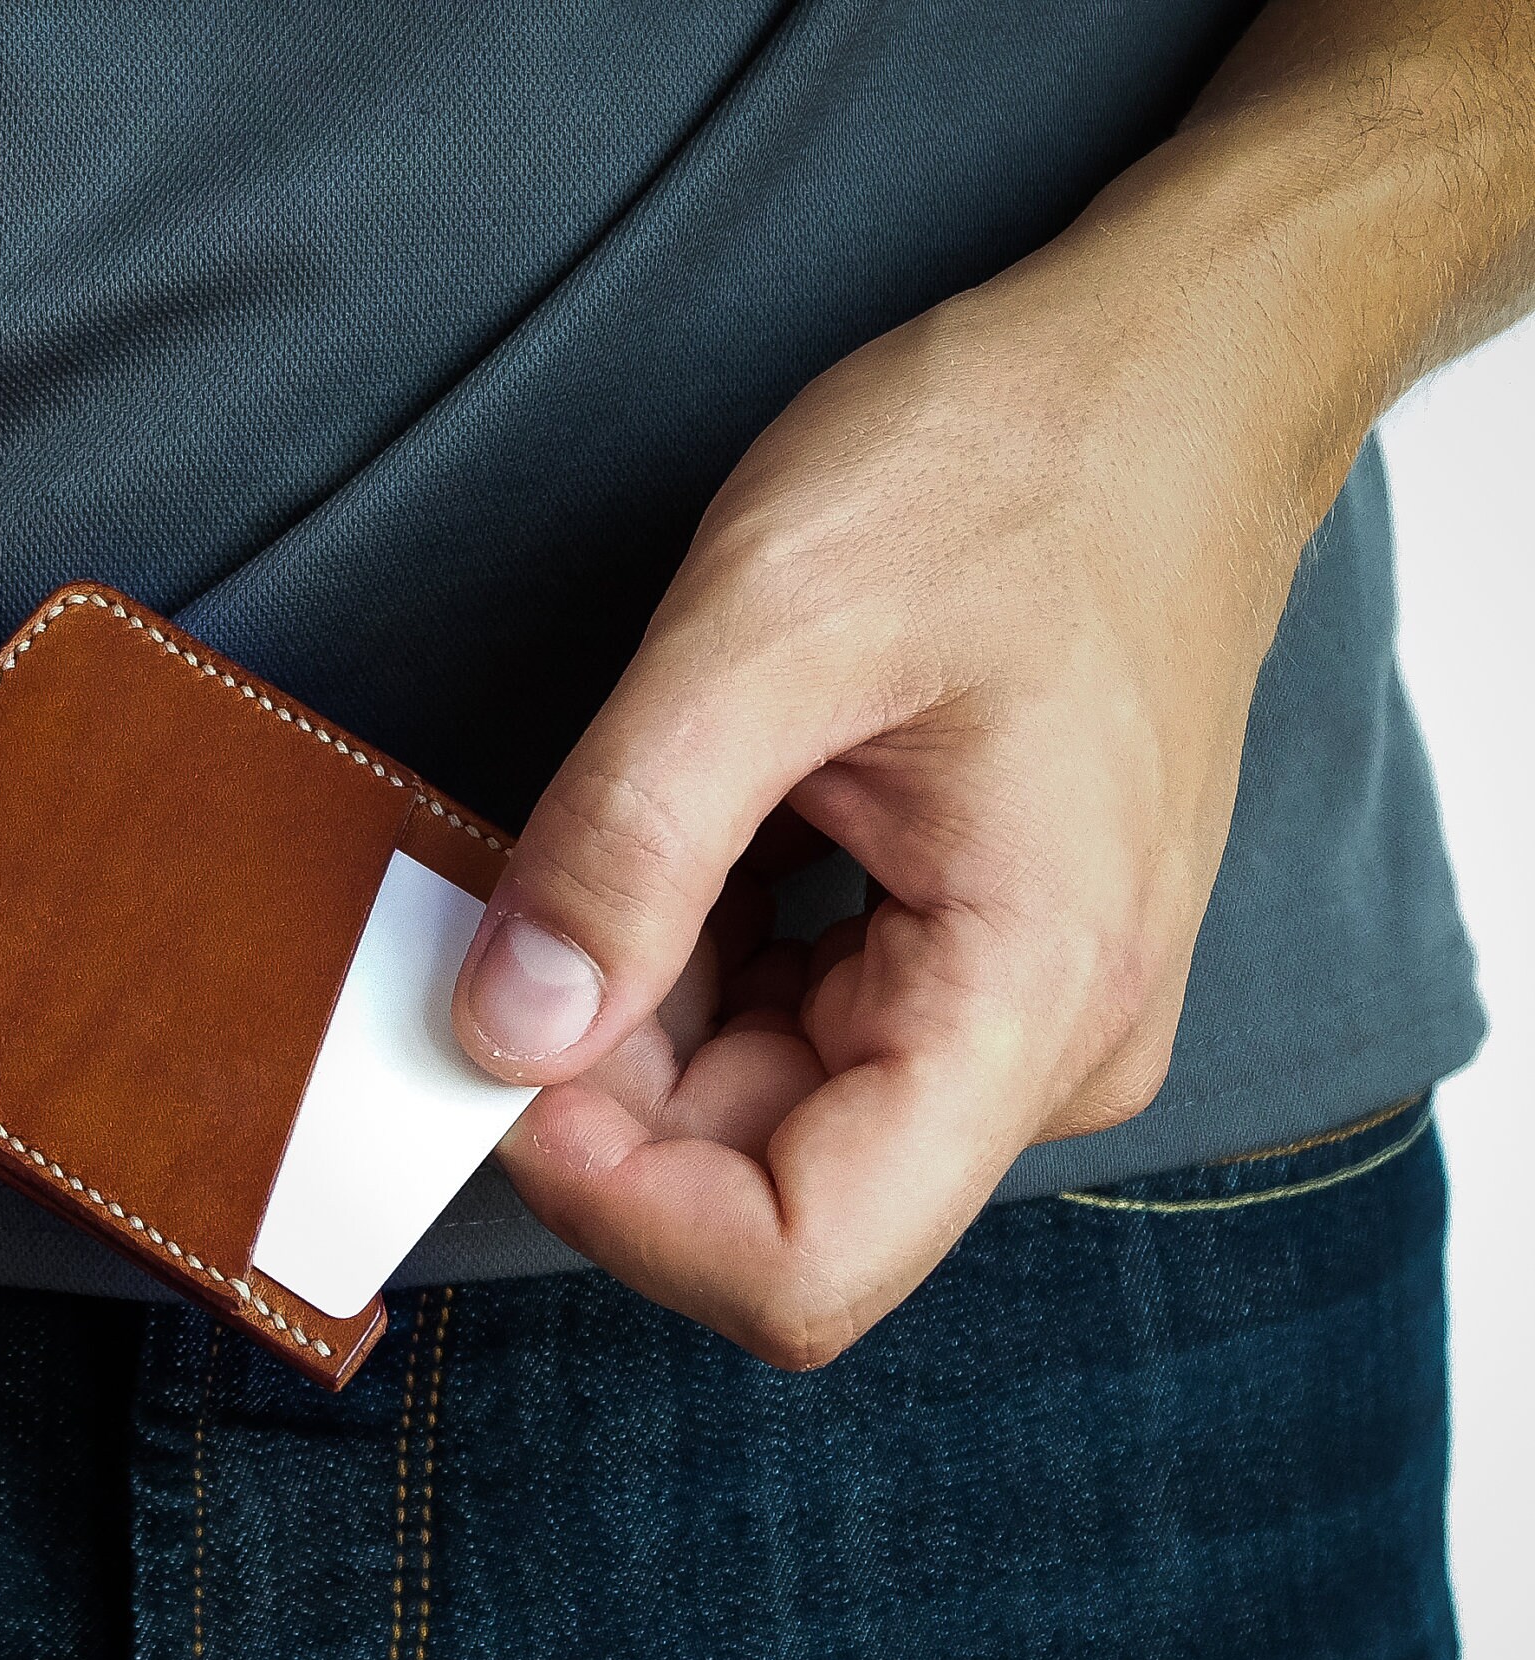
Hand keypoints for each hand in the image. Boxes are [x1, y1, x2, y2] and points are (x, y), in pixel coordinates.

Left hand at [451, 279, 1316, 1366]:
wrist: (1172, 381)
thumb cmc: (1014, 467)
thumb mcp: (772, 625)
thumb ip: (626, 843)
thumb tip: (504, 1034)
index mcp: (1030, 999)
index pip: (801, 1262)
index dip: (619, 1202)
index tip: (502, 1054)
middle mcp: (1040, 1050)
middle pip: (763, 1195)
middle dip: (603, 1094)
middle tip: (512, 919)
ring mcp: (1011, 1016)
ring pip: (760, 1120)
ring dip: (634, 1026)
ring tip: (594, 852)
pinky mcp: (965, 966)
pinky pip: (789, 1037)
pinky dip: (684, 972)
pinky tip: (660, 849)